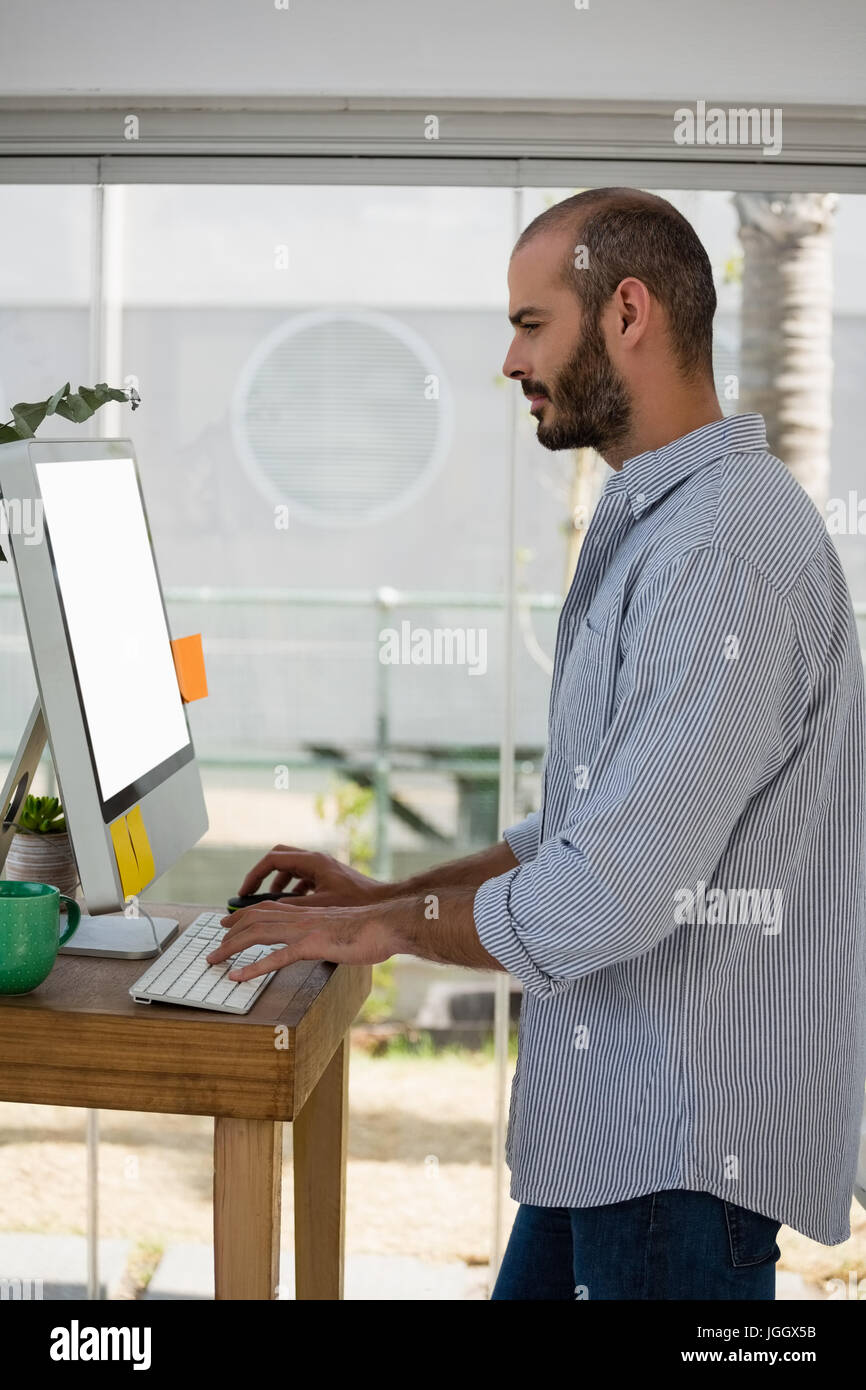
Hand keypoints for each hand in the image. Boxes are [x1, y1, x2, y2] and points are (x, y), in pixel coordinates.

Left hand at [206, 898, 407, 980]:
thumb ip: (326, 933)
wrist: (389, 923)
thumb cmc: (372, 929)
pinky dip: (254, 967)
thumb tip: (323, 942)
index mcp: (307, 913)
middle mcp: (301, 917)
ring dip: (232, 947)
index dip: (243, 917)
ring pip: (258, 934)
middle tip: (213, 948)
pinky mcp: (313, 945)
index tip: (227, 926)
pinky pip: (278, 957)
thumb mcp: (342, 928)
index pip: (266, 910)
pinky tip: (238, 976)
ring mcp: (305, 930)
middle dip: (229, 933)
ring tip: (214, 960)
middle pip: (254, 919)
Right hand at [236, 844, 389, 907]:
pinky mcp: (330, 878)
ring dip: (278, 884)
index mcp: (312, 861)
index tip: (244, 892)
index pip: (272, 859)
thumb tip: (266, 911)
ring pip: (292, 869)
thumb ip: (291, 907)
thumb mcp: (318, 907)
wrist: (384, 905)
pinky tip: (293, 908)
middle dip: (263, 876)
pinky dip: (293, 891)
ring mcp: (324, 868)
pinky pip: (304, 879)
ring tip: (270, 903)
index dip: (254, 875)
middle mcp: (317, 860)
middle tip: (251, 894)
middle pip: (280, 859)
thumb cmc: (357, 904)